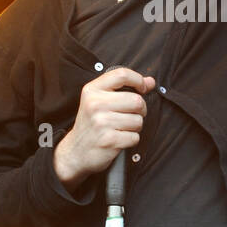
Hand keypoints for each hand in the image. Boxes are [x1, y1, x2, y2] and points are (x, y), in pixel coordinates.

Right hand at [54, 66, 155, 186]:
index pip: (121, 75)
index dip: (138, 80)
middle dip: (140, 110)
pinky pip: (135, 137)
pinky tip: (119, 139)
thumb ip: (124, 88)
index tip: (143, 88)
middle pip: (136, 100)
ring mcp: (101, 123)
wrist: (75, 151)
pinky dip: (131, 140)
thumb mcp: (99, 100)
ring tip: (121, 128)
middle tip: (130, 115)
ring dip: (135, 127)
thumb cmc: (91, 124)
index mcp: (92, 90)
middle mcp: (95, 104)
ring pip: (138, 120)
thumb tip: (150, 81)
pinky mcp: (108, 140)